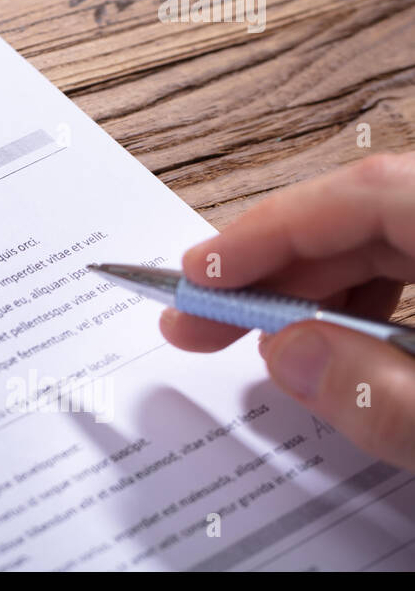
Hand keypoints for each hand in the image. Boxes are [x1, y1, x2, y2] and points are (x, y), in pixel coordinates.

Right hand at [160, 154, 414, 469]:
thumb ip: (382, 395)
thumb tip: (290, 354)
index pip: (363, 195)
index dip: (266, 232)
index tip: (197, 276)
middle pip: (367, 217)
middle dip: (276, 275)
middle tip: (197, 324)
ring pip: (392, 239)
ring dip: (318, 290)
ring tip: (262, 343)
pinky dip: (370, 302)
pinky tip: (342, 347)